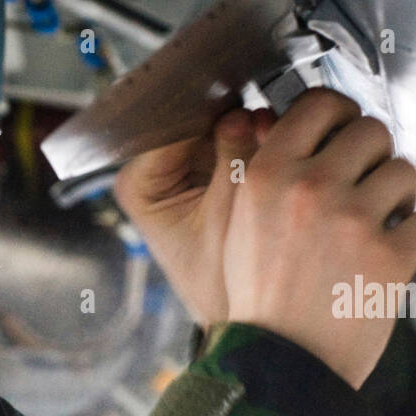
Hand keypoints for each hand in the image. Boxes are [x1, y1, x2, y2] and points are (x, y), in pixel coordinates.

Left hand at [113, 106, 273, 325]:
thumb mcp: (229, 218)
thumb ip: (236, 162)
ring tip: (274, 132)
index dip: (206, 110)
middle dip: (231, 115)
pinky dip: (256, 137)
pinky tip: (277, 139)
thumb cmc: (220, 283)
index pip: (169, 125)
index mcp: (138, 183)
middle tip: (265, 119)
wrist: (238, 311)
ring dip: (248, 123)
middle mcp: (153, 169)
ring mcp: (182, 164)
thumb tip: (248, 114)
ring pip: (217, 123)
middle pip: (192, 119)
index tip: (238, 104)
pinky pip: (234, 136)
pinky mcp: (210, 166)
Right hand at [221, 88, 415, 389]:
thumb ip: (261, 171)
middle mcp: (311, 190)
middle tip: (365, 188)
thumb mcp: (235, 227)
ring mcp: (354, 223)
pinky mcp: (392, 258)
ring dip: (400, 196)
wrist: (277, 367)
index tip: (344, 132)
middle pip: (372, 131)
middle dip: (374, 157)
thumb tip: (278, 120)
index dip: (341, 114)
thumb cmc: (256, 301)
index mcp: (268, 176)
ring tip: (380, 225)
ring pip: (406, 172)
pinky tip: (396, 254)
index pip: (321, 104)